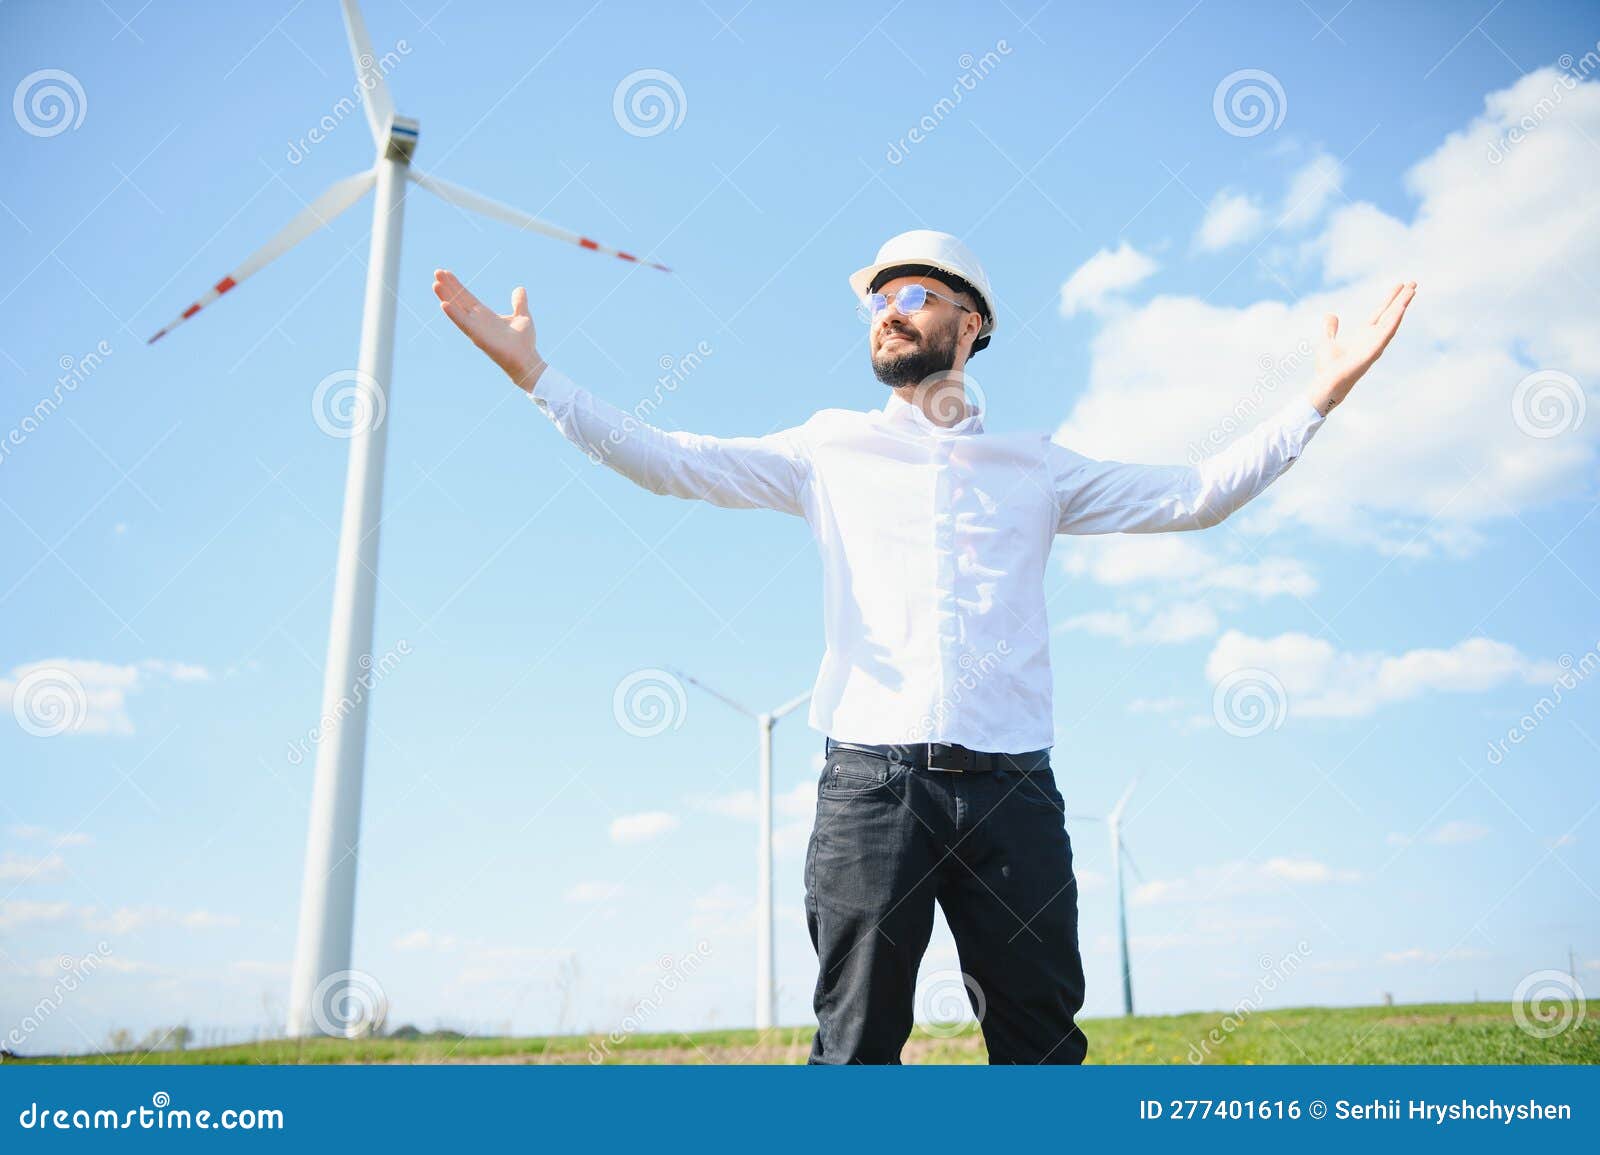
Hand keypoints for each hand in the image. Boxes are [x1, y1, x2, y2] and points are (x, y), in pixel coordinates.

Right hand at [432, 269, 545, 391]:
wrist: (527, 360)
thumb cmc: (524, 342)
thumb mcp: (522, 316)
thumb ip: (519, 303)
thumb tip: (519, 289)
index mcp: (485, 315)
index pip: (467, 297)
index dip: (456, 285)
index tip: (446, 273)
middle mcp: (477, 321)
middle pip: (459, 300)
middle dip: (448, 287)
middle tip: (437, 271)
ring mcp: (476, 329)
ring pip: (457, 310)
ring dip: (446, 297)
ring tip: (435, 284)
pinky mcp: (478, 337)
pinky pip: (463, 324)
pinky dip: (453, 314)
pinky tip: (443, 304)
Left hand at [1310, 281, 1416, 415]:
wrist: (1327, 384)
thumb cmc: (1328, 368)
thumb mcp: (1327, 341)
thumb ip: (1330, 328)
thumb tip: (1330, 315)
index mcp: (1364, 334)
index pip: (1381, 312)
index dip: (1390, 299)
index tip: (1400, 285)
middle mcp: (1373, 337)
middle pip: (1390, 314)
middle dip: (1401, 299)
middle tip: (1413, 282)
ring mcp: (1375, 344)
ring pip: (1392, 321)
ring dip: (1402, 306)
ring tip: (1411, 291)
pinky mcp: (1373, 351)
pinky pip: (1387, 333)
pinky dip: (1394, 320)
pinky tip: (1401, 308)